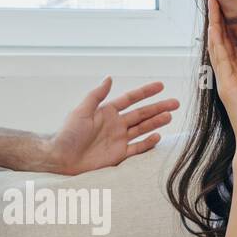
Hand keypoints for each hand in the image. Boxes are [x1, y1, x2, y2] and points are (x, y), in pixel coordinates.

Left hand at [45, 78, 178, 174]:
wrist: (61, 158)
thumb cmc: (68, 134)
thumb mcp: (82, 111)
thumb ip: (96, 96)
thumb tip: (110, 78)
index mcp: (107, 112)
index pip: (131, 99)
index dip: (146, 92)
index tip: (161, 86)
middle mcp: (116, 124)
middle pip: (142, 114)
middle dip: (158, 107)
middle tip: (175, 103)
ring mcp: (119, 139)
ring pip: (142, 129)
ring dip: (156, 122)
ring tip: (170, 116)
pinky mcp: (119, 155)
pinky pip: (137, 148)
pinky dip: (148, 143)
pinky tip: (158, 136)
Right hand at [204, 0, 236, 152]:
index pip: (235, 40)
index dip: (231, 21)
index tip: (230, 1)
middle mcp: (232, 74)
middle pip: (222, 37)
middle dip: (218, 15)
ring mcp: (227, 80)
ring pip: (217, 44)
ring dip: (214, 21)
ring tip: (211, 1)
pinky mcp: (227, 87)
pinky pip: (220, 59)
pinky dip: (216, 41)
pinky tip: (214, 25)